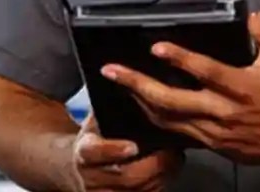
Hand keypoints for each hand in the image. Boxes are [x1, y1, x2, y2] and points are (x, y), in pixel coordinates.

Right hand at [67, 112, 183, 191]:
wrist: (84, 169)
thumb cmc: (98, 138)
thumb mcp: (97, 121)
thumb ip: (111, 108)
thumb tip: (131, 79)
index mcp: (85, 151)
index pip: (95, 152)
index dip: (113, 150)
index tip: (132, 145)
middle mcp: (92, 176)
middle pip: (126, 176)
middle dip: (153, 164)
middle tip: (172, 149)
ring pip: (142, 189)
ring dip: (163, 174)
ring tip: (175, 156)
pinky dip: (162, 183)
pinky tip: (169, 169)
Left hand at [102, 11, 259, 166]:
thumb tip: (252, 16)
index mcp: (242, 88)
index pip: (205, 71)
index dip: (180, 59)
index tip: (157, 47)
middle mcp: (225, 112)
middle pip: (173, 100)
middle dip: (138, 84)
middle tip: (113, 71)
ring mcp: (216, 132)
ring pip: (170, 119)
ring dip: (141, 102)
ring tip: (121, 86)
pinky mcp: (215, 145)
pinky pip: (179, 133)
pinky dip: (159, 120)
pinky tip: (144, 108)